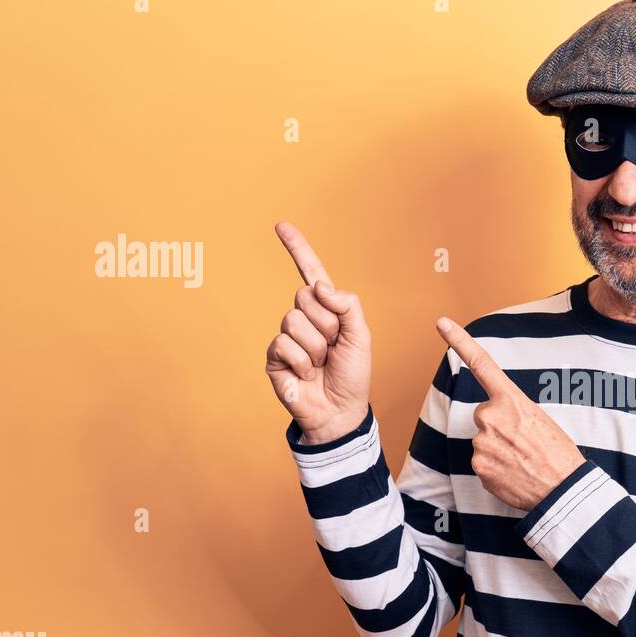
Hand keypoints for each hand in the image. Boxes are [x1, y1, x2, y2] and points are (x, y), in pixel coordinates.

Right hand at [265, 222, 371, 444]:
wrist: (340, 411)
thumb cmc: (353, 375)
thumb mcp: (361, 336)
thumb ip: (348, 305)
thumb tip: (319, 285)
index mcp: (327, 310)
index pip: (310, 273)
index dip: (297, 249)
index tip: (281, 225)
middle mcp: (305, 318)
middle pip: (305, 295)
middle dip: (327, 323)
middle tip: (334, 347)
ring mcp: (287, 336)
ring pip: (295, 320)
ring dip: (316, 346)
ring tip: (321, 364)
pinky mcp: (274, 356)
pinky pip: (284, 343)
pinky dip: (302, 361)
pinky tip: (306, 374)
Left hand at [435, 317, 586, 511]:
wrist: (563, 489)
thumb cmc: (558, 454)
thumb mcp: (540, 420)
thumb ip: (513, 413)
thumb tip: (498, 425)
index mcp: (510, 399)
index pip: (482, 364)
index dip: (458, 340)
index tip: (441, 322)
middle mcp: (491, 416)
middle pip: (484, 416)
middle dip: (498, 428)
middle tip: (523, 443)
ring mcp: (482, 442)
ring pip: (483, 442)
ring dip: (498, 450)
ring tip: (522, 461)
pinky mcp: (478, 467)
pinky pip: (482, 464)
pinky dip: (495, 469)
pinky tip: (515, 474)